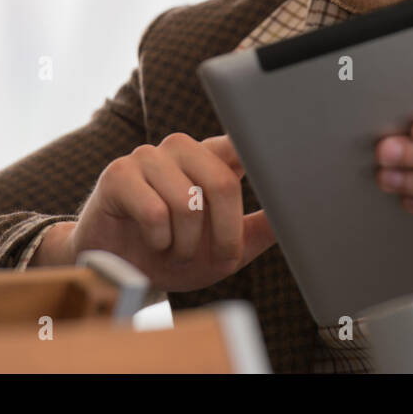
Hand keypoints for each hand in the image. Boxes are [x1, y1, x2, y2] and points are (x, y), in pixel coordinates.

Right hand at [64, 133, 276, 291]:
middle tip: (219, 258)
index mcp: (209, 158)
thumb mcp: (222, 250)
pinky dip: (160, 241)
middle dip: (225, 233)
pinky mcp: (119, 174)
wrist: (118, 270)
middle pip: (222, 182)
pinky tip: (152, 242)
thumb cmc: (172, 253)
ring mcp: (148, 157)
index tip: (284, 152)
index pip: (241, 143)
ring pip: (187, 203)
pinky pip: (155, 212)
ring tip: (176, 251)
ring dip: (186, 244)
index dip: (260, 151)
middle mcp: (181, 149)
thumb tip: (295, 217)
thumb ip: (255, 231)